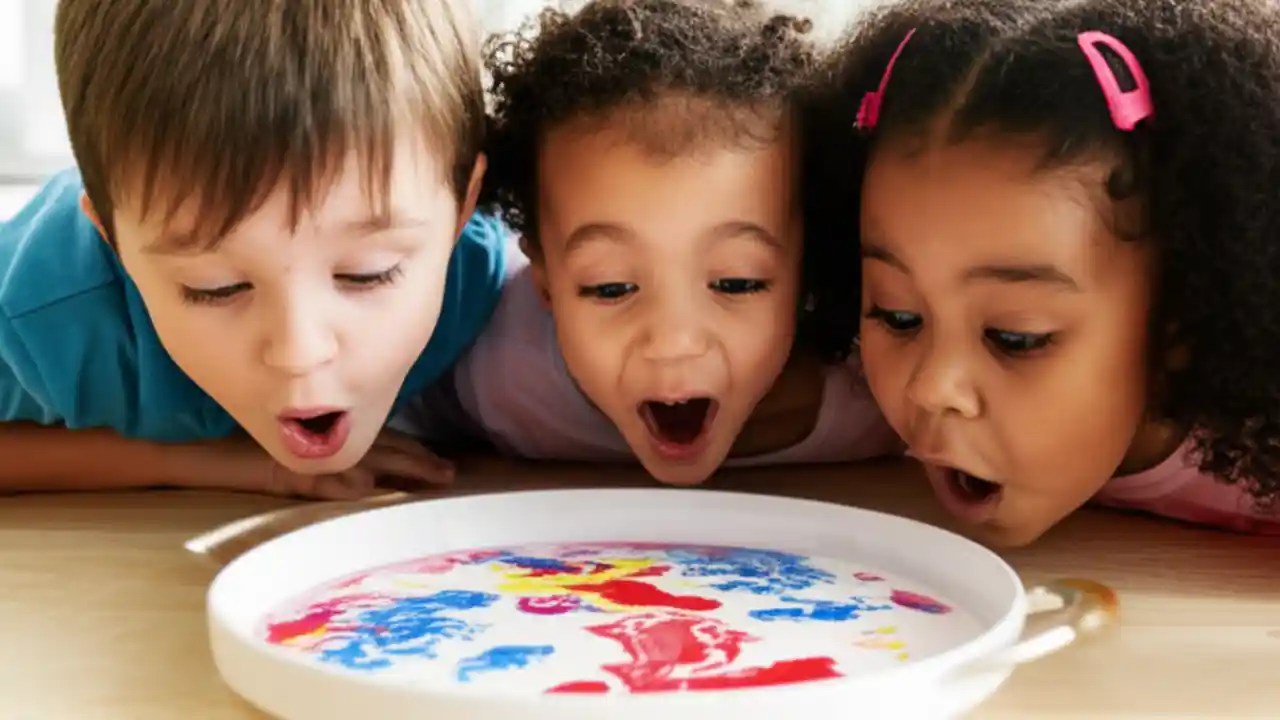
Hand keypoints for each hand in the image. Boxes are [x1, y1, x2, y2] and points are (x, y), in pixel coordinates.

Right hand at [199, 429, 454, 499]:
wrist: (186, 448)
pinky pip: (314, 478)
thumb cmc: (232, 448)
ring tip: (433, 476)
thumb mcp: (285, 459)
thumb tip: (369, 481)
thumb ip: (323, 474)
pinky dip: (340, 483)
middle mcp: (317, 446)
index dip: (412, 453)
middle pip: (378, 449)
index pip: (378, 443)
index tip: (445, 464)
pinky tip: (365, 486)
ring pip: (358, 459)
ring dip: (397, 467)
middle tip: (452, 472)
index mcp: (323, 442)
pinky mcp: (277, 469)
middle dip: (417, 461)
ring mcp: (299, 456)